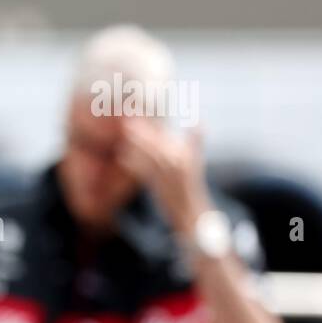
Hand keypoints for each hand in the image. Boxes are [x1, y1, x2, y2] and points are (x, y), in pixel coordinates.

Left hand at [115, 115, 212, 234]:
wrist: (189, 210)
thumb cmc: (190, 184)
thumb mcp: (195, 161)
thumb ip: (195, 141)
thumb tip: (199, 123)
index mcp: (186, 155)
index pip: (166, 136)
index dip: (152, 125)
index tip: (139, 112)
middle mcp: (179, 163)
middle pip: (159, 144)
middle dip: (144, 131)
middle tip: (129, 119)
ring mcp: (169, 175)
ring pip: (152, 156)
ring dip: (139, 144)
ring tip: (126, 133)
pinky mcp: (160, 186)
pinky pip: (146, 173)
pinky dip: (134, 164)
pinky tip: (122, 156)